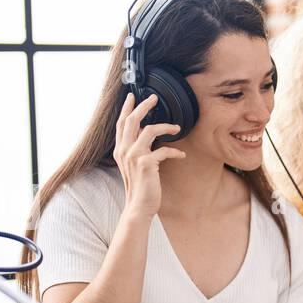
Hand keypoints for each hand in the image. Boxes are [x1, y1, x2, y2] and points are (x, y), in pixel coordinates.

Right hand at [113, 92, 184, 219]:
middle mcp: (124, 150)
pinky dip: (175, 151)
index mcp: (120, 150)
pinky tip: (182, 155)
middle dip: (143, 106)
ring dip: (165, 127)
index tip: (131, 96)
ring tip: (177, 128)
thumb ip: (137, 149)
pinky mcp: (146, 163)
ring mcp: (134, 156)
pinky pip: (163, 150)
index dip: (126, 108)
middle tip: (154, 98)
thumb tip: (145, 134)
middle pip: (132, 120)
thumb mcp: (135, 165)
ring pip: (149, 129)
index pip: (121, 124)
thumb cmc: (141, 186)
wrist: (139, 206)